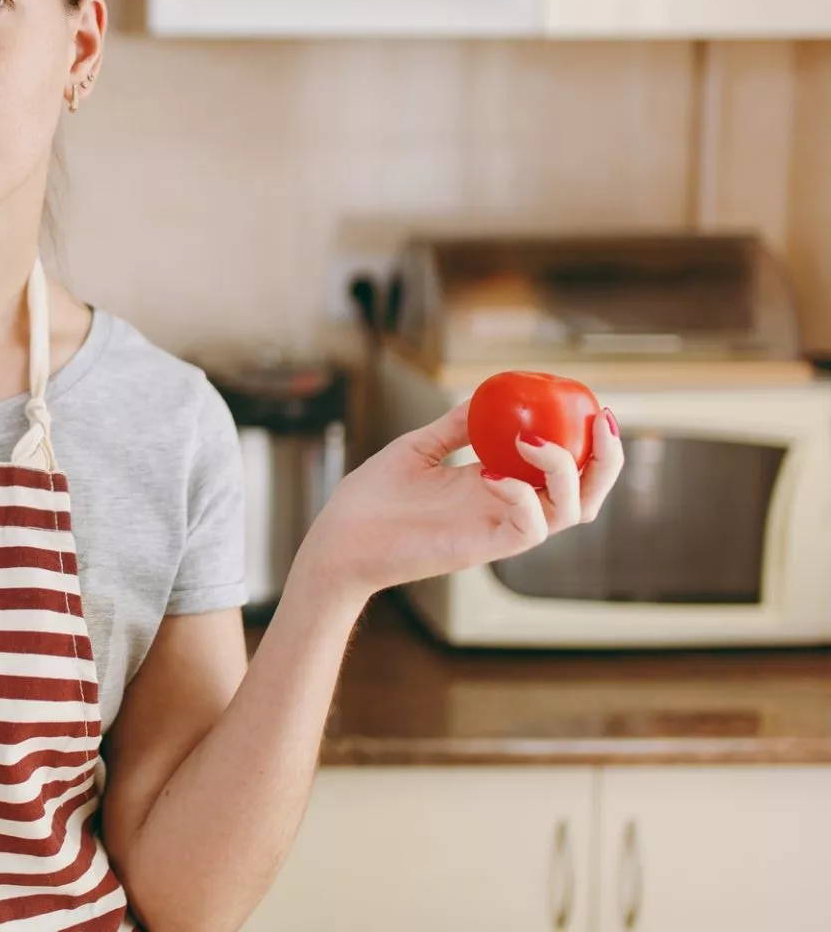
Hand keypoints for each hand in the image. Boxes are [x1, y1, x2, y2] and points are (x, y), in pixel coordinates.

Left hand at [295, 400, 624, 606]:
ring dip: (565, 472)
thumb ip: (455, 426)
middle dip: (606, 460)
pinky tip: (488, 473)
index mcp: (499, 486)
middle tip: (600, 421)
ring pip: (568, 512)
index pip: (565, 471)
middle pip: (584, 495)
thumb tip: (486, 395)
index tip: (594, 407)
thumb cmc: (373, 498)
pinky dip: (520, 495)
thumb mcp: (419, 447)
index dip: (591, 444)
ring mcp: (497, 530)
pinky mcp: (481, 549)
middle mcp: (507, 509)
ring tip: (531, 441)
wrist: (339, 537)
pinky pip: (526, 528)